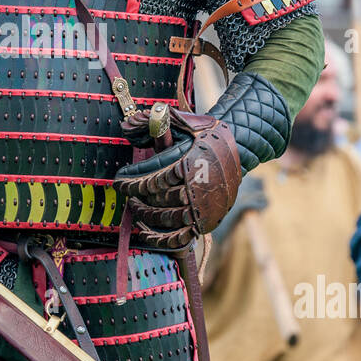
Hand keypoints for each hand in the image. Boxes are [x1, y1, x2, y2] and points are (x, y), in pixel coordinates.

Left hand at [114, 108, 241, 250]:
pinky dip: (162, 240)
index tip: (119, 182)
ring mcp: (202, 207)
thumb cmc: (208, 135)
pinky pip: (181, 237)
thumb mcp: (189, 122)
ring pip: (168, 218)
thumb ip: (161, 120)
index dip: (132, 183)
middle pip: (159, 200)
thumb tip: (131, 124)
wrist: (240, 150)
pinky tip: (147, 236)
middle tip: (128, 195)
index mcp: (191, 166)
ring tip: (136, 209)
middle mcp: (198, 189)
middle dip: (138, 198)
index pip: (153, 180)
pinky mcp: (206, 221)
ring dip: (147, 216)